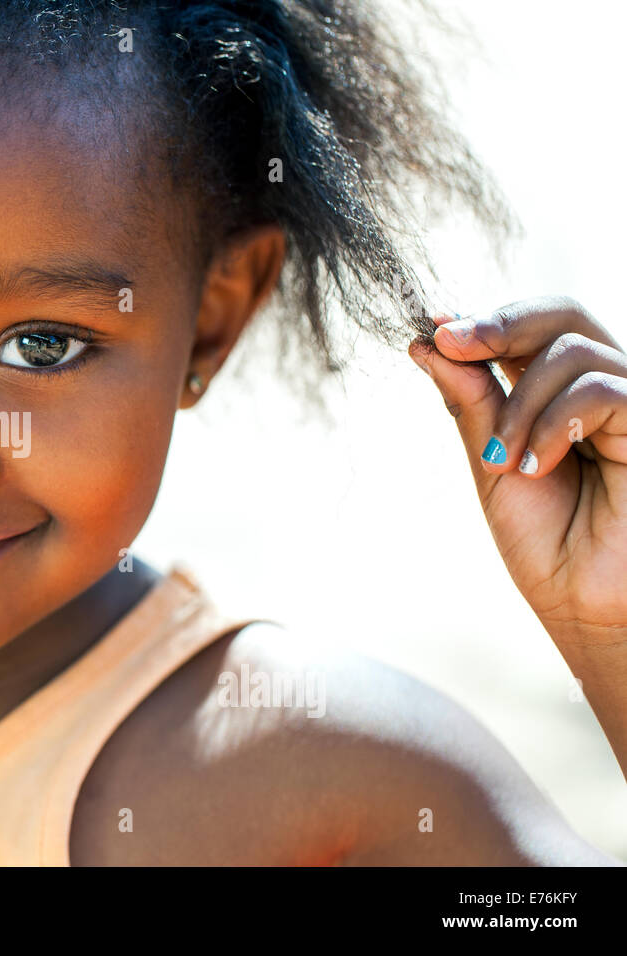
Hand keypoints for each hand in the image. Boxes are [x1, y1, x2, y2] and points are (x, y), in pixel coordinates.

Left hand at [408, 296, 626, 645]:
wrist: (581, 602)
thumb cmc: (544, 538)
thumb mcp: (491, 460)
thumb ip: (472, 401)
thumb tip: (429, 343)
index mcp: (559, 390)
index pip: (531, 327)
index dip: (484, 320)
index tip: (434, 330)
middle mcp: (603, 387)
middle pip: (563, 314)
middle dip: (499, 324)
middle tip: (451, 342)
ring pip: (573, 352)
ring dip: (519, 405)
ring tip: (501, 461)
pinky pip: (602, 391)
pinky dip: (554, 424)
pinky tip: (536, 467)